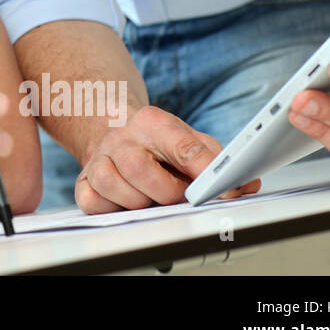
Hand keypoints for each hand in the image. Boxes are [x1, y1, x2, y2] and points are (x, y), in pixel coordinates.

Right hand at [75, 105, 259, 212]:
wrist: (111, 128)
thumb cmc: (156, 141)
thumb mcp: (188, 139)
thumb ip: (217, 160)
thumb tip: (246, 184)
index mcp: (152, 122)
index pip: (183, 146)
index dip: (207, 170)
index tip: (226, 188)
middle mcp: (122, 137)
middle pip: (140, 168)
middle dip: (166, 191)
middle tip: (177, 195)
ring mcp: (99, 158)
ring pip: (114, 185)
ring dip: (139, 200)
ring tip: (150, 196)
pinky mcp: (83, 182)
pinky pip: (94, 202)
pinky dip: (113, 208)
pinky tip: (125, 200)